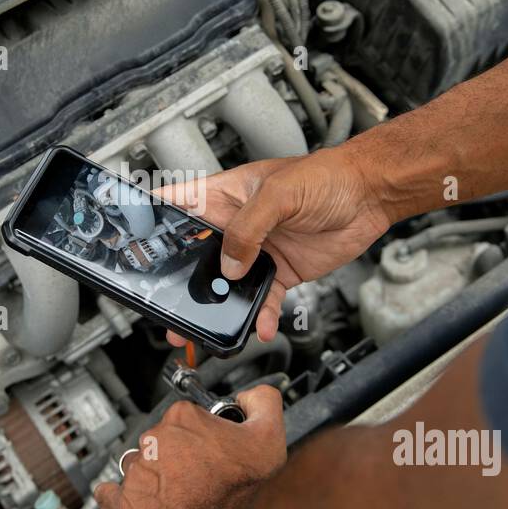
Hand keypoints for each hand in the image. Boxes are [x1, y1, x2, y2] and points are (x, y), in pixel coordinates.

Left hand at [93, 385, 285, 508]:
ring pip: (139, 468)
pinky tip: (130, 501)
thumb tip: (248, 397)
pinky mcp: (126, 504)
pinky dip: (116, 497)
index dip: (196, 436)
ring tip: (176, 497)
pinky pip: (109, 495)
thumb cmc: (245, 491)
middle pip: (159, 442)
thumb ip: (261, 401)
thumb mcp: (268, 435)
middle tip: (196, 478)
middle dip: (175, 457)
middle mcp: (155, 440)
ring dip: (153, 478)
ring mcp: (138, 472)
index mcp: (183, 419)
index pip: (181, 419)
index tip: (206, 451)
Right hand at [156, 147, 389, 342]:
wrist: (371, 196)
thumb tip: (229, 265)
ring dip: (216, 308)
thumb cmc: (328, 176)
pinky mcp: (282, 271)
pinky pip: (263, 299)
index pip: (180, 205)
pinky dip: (259, 316)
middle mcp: (237, 223)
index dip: (156, 222)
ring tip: (201, 332)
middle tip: (166, 306)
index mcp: (226, 195)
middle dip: (180, 282)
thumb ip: (248, 229)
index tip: (136, 243)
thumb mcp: (280, 194)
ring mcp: (258, 249)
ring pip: (227, 284)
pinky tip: (259, 327)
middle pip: (198, 256)